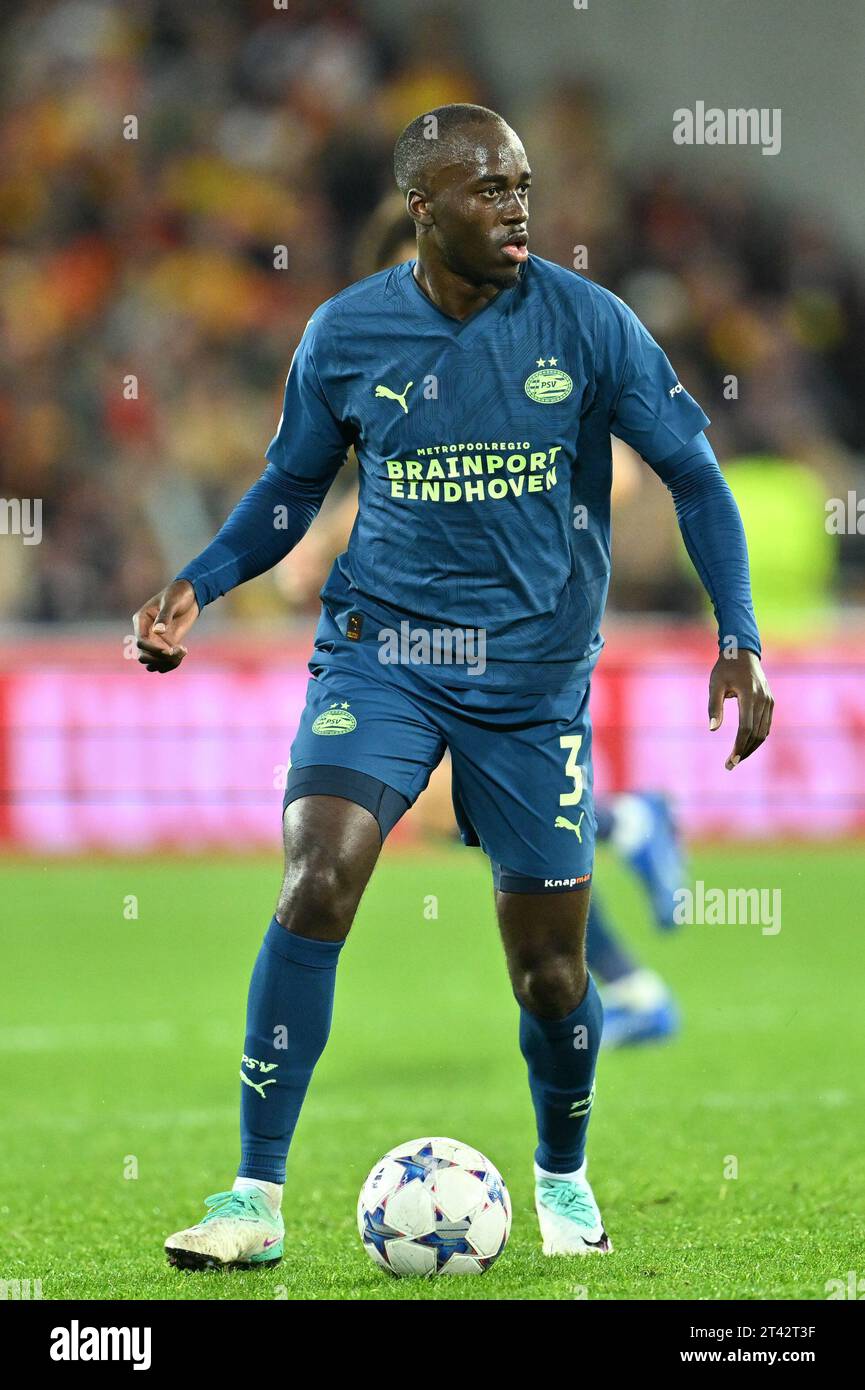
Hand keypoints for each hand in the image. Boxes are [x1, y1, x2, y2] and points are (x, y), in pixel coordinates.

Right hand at [132, 580, 199, 672]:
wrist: (190, 594)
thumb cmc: (178, 594)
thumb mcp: (172, 601)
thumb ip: (165, 616)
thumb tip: (158, 631)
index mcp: (141, 620)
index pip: (141, 641)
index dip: (153, 649)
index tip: (170, 650)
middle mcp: (146, 632)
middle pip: (143, 655)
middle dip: (159, 659)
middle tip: (176, 653)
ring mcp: (156, 640)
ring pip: (152, 662)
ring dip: (166, 663)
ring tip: (182, 653)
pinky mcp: (167, 645)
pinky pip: (164, 662)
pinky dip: (172, 663)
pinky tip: (183, 653)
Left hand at [708, 648, 773, 769]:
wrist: (742, 652)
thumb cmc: (725, 668)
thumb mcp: (715, 685)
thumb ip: (714, 706)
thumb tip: (713, 729)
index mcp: (749, 695)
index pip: (746, 728)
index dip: (738, 746)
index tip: (729, 761)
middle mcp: (763, 700)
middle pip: (756, 734)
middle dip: (743, 752)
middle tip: (729, 765)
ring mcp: (769, 701)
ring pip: (763, 732)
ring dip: (751, 748)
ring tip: (736, 759)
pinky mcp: (770, 702)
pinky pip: (766, 725)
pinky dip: (757, 738)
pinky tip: (745, 745)